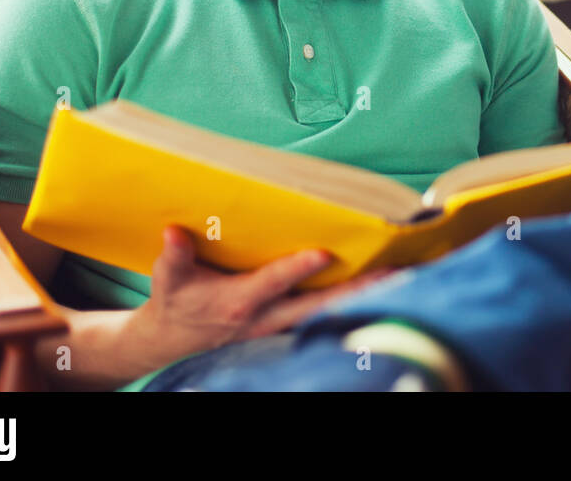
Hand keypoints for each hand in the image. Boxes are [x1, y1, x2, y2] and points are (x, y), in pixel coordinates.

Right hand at [130, 225, 395, 369]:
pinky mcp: (288, 325)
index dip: (296, 269)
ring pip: (327, 311)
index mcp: (240, 303)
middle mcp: (266, 318)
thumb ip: (175, 256)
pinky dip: (352, 301)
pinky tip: (381, 286)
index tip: (323, 253)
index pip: (273, 283)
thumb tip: (174, 232)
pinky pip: (325, 313)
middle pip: (317, 304)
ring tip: (400, 275)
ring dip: (362, 295)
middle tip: (390, 272)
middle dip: (354, 290)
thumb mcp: (169, 280)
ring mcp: (280, 325)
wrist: (175, 339)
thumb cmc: (177, 302)